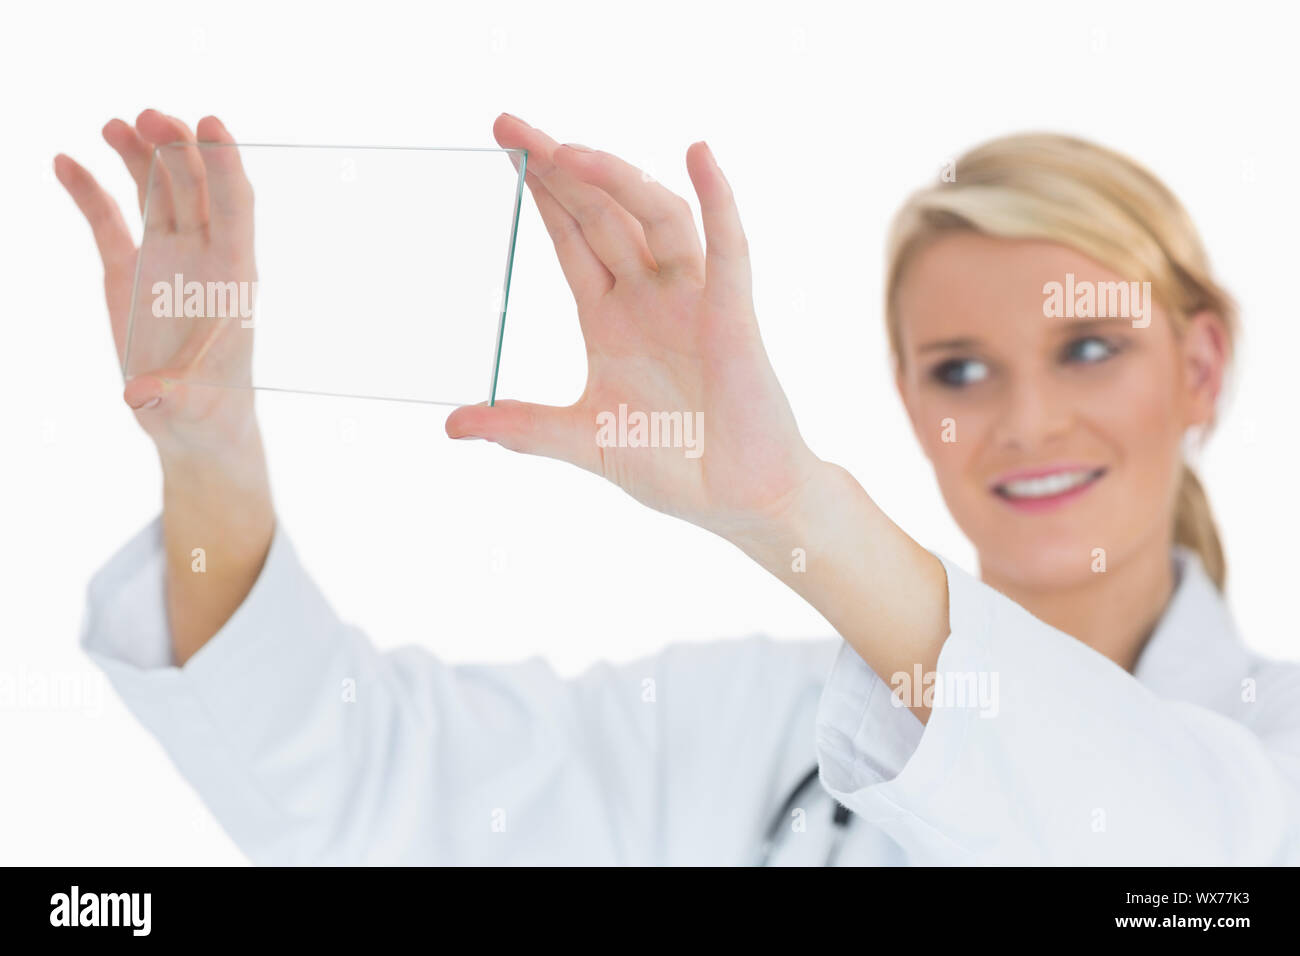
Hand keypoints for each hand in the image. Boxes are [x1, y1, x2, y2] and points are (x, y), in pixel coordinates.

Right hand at [55, 110, 258, 460]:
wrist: (191, 423)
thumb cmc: (205, 412)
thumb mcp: (190, 408)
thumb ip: (171, 397)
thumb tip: (141, 396)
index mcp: (232, 278)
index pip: (234, 208)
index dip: (225, 164)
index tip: (209, 123)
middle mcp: (203, 258)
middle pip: (194, 187)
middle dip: (175, 149)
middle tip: (148, 116)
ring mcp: (166, 259)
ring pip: (156, 191)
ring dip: (139, 154)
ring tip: (116, 125)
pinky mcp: (130, 272)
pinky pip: (109, 220)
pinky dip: (89, 190)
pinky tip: (65, 162)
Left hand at [446, 115, 823, 544]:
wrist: (739, 498)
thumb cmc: (674, 465)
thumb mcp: (583, 439)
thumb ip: (522, 426)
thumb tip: (452, 424)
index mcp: (610, 317)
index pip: (569, 237)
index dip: (540, 193)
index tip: (503, 147)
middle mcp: (648, 296)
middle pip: (599, 213)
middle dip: (557, 167)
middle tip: (509, 125)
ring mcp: (691, 300)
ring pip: (653, 217)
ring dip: (614, 180)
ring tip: (568, 151)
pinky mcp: (732, 315)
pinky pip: (726, 249)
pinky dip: (718, 201)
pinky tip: (697, 157)